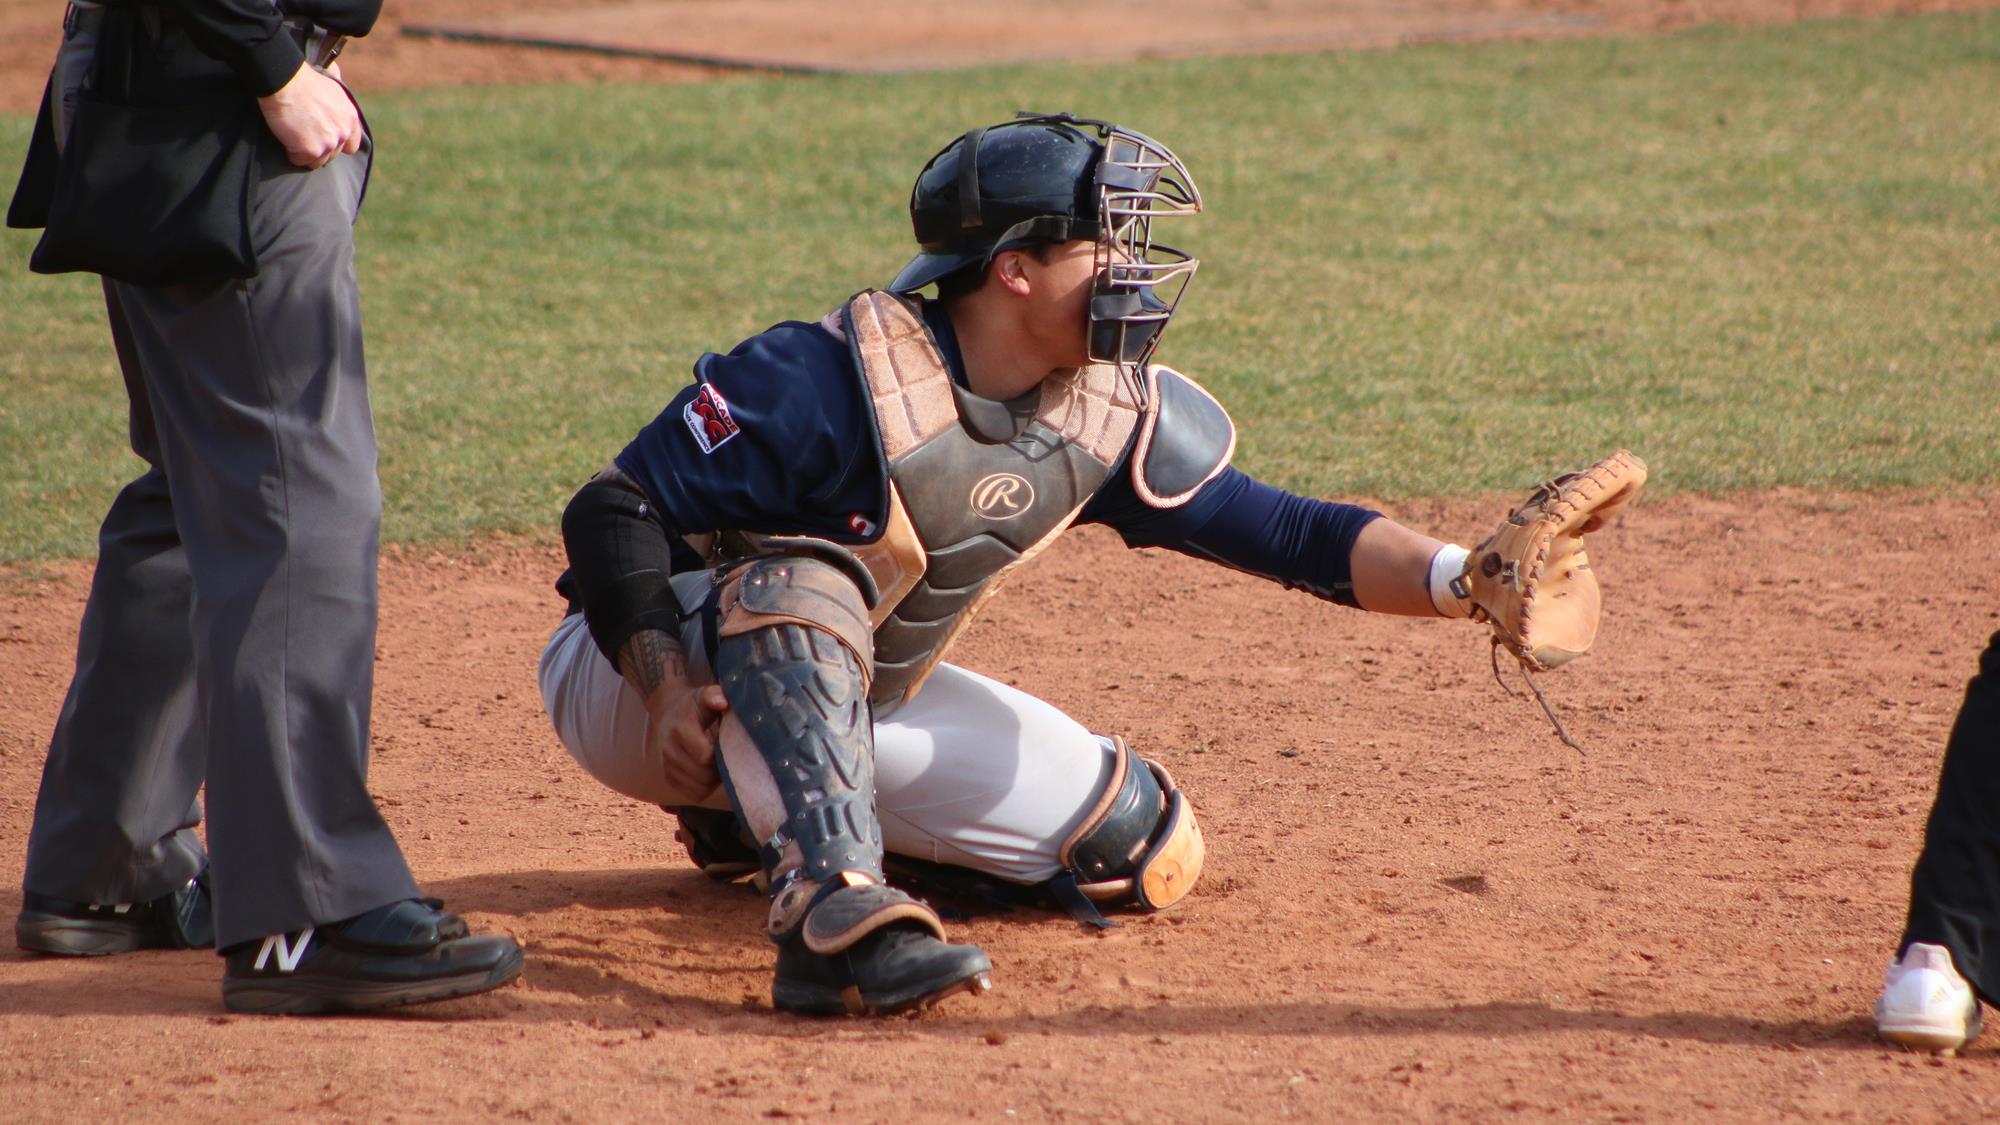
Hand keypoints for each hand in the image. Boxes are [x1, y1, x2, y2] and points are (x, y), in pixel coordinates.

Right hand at [257, 62, 361, 169]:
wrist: (285, 80)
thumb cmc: (303, 78)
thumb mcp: (332, 86)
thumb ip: (338, 100)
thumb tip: (338, 91)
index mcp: (350, 118)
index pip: (352, 145)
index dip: (337, 144)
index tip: (325, 139)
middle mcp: (343, 133)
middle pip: (333, 154)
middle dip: (319, 148)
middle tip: (302, 137)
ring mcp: (328, 144)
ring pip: (317, 161)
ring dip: (305, 154)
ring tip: (293, 139)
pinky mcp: (311, 151)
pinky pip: (299, 161)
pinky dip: (291, 155)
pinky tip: (285, 141)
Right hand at [646, 682, 731, 799]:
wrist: (668, 713)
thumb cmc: (693, 705)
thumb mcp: (703, 695)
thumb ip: (714, 695)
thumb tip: (723, 701)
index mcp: (681, 730)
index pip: (705, 757)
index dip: (722, 756)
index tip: (728, 747)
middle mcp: (670, 750)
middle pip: (703, 776)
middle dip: (719, 771)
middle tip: (727, 759)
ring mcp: (667, 766)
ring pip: (698, 789)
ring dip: (713, 782)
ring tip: (718, 767)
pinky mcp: (669, 778)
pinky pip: (692, 795)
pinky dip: (705, 789)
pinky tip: (710, 775)